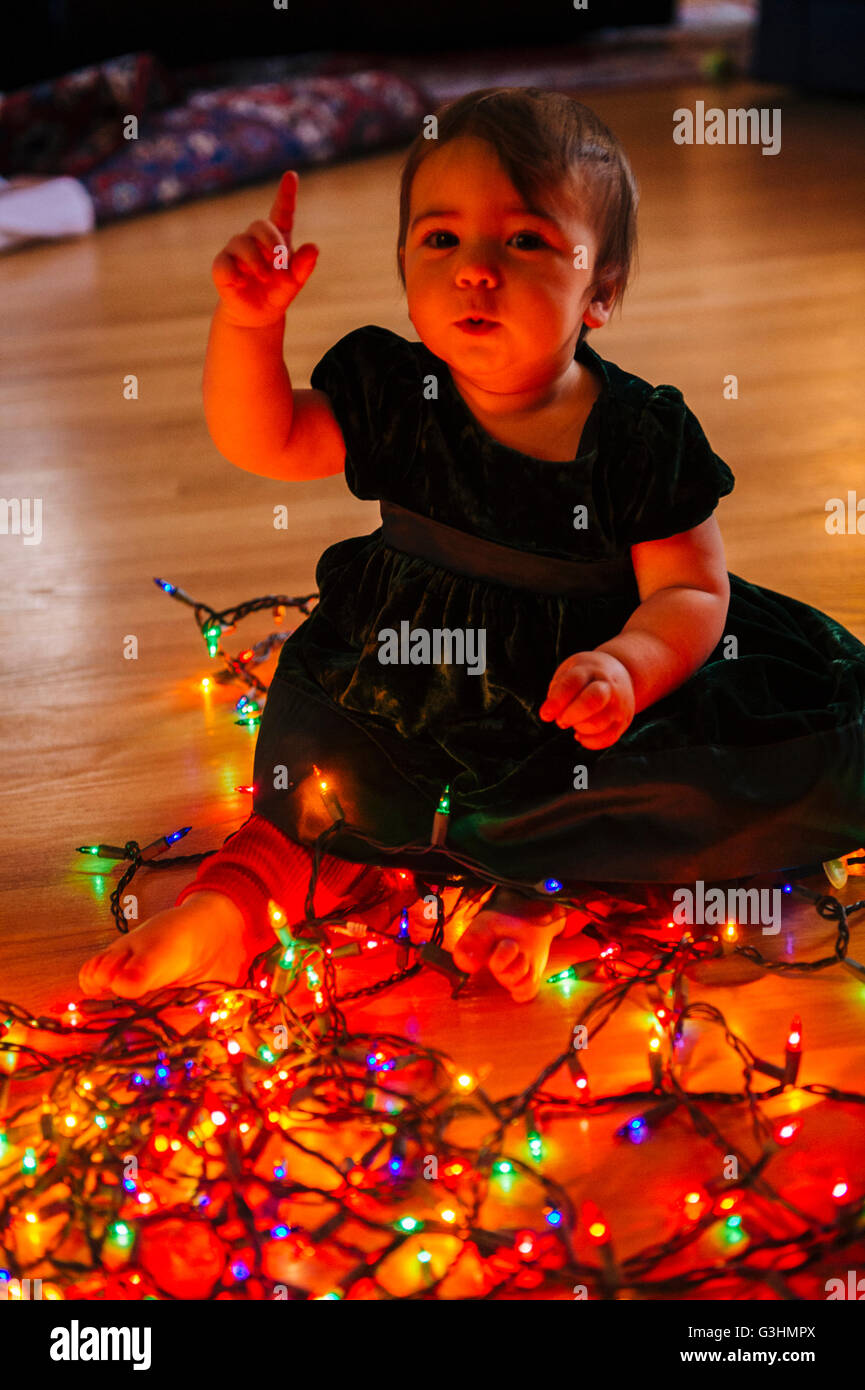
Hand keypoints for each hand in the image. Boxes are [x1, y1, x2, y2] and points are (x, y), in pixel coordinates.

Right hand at [211, 170, 317, 327]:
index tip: (291, 176)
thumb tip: (314, 248)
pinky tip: (241, 282)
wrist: (257, 315)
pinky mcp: (222, 265)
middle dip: (272, 242)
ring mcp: (236, 249)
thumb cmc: (277, 291)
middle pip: (260, 224)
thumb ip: (304, 266)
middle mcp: (254, 238)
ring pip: (242, 243)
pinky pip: (225, 263)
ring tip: (266, 277)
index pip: (282, 211)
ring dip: (257, 261)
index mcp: (277, 237)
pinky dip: (235, 272)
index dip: (286, 193)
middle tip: (281, 262)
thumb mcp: (295, 281)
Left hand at [538, 650, 634, 748]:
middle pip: (592, 701)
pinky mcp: (623, 722)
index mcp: (590, 670)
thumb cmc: (587, 675)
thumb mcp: (570, 672)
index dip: (557, 701)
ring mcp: (618, 705)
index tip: (545, 715)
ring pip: (597, 724)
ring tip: (575, 721)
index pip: (573, 683)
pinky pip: (606, 739)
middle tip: (561, 721)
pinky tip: (581, 734)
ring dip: (579, 728)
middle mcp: (608, 687)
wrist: (623, 673)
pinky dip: (589, 742)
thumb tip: (551, 716)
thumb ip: (558, 692)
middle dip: (572, 715)